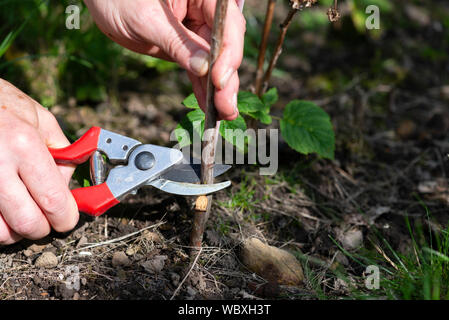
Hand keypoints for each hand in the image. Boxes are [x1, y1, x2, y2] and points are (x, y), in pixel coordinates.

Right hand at [0, 79, 78, 244]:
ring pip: (2, 232)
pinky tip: (4, 211)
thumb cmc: (1, 104)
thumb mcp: (41, 118)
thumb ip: (63, 154)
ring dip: (17, 231)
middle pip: (28, 223)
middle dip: (44, 227)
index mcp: (23, 145)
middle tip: (48, 219)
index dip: (66, 217)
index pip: (53, 199)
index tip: (68, 218)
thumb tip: (71, 187)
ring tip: (22, 212)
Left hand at [84, 0, 245, 119]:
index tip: (219, 79)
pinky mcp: (187, 48)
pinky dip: (203, 88)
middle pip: (225, 47)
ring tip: (222, 113)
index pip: (227, 24)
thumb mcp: (147, 20)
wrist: (102, 1)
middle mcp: (205, 12)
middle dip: (227, 78)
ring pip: (215, 63)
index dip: (228, 53)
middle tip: (226, 106)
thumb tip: (204, 68)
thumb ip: (177, 43)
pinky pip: (199, 70)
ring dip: (218, 90)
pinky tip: (207, 106)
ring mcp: (197, 31)